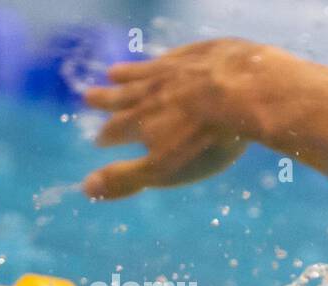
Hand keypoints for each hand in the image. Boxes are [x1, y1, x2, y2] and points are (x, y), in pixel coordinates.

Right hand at [81, 39, 277, 199]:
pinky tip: (165, 58)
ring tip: (112, 73)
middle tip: (88, 97)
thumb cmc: (204, 140)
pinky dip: (162, 59)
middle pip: (121, 96)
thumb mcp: (164, 169)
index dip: (106, 137)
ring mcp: (173, 70)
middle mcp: (149, 91)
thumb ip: (127, 178)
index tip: (99, 140)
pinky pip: (173, 57)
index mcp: (140, 120)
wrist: (242, 93)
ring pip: (143, 73)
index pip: (115, 131)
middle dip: (105, 100)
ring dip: (126, 75)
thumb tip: (85, 188)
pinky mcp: (198, 55)